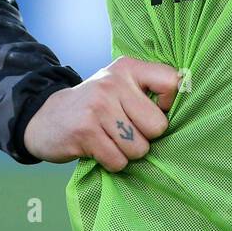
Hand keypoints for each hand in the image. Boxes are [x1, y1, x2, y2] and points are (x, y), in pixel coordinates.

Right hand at [23, 56, 180, 170]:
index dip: (170, 105)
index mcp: (128, 68)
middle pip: (157, 125)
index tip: (156, 111)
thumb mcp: (119, 85)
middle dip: (146, 137)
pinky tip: (99, 148)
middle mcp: (114, 82)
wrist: (45, 117)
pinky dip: (112, 162)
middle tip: (127, 131)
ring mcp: (99, 107)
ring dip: (128, 153)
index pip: (172, 82)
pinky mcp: (85, 131)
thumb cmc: (95, 105)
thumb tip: (186, 109)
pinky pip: (118, 160)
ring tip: (111, 139)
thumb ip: (148, 91)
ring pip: (139, 147)